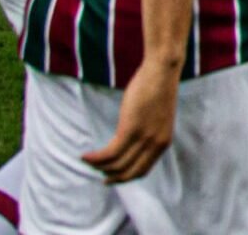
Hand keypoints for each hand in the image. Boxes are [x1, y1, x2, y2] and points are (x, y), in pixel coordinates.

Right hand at [85, 61, 179, 182]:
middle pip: (129, 173)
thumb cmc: (158, 88)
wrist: (163, 70)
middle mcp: (155, 144)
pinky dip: (95, 158)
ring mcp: (143, 138)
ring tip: (87, 161)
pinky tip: (85, 156)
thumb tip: (129, 139)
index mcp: (163, 143)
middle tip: (100, 177)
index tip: (112, 176)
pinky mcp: (130, 129)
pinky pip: (110, 153)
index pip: (142, 170)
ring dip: (99, 166)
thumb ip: (147, 131)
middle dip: (113, 177)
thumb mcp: (156, 116)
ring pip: (116, 165)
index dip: (125, 177)